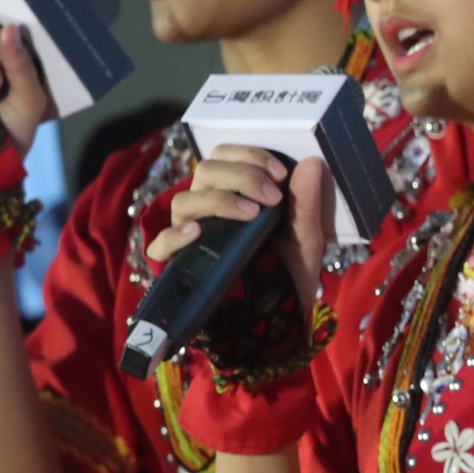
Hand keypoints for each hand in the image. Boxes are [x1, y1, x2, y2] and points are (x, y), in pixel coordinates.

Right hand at [148, 147, 330, 306]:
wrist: (281, 317)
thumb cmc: (291, 270)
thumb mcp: (306, 236)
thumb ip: (307, 202)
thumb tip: (313, 162)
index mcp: (235, 193)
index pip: (226, 155)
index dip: (250, 155)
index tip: (280, 172)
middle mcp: (208, 208)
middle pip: (205, 171)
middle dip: (241, 175)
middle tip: (272, 196)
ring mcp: (191, 235)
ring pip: (183, 201)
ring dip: (218, 200)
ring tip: (252, 215)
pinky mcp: (179, 264)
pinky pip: (161, 244)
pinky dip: (175, 235)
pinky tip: (198, 232)